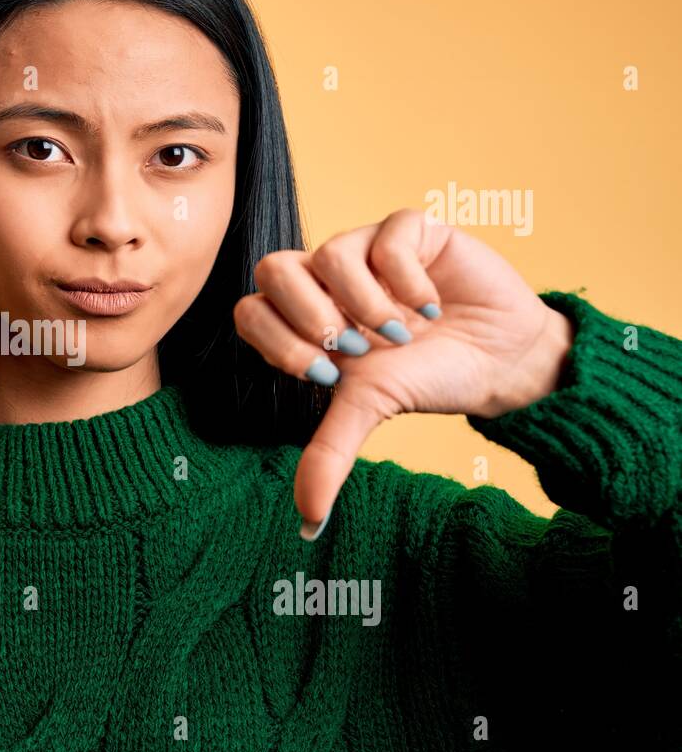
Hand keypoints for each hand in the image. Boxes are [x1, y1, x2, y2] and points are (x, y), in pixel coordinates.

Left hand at [232, 207, 572, 539]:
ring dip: (365, 304)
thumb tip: (307, 523)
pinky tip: (432, 305)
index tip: (328, 373)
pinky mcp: (411, 228)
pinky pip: (387, 236)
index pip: (249, 311)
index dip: (278, 341)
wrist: (501, 360)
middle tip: (356, 349)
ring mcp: (366, 247)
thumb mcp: (370, 412)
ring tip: (399, 332)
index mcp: (303, 317)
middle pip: (273, 269)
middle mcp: (326, 278)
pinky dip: (407, 279)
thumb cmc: (429, 378)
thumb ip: (330, 455)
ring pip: (329, 252)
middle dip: (310, 317)